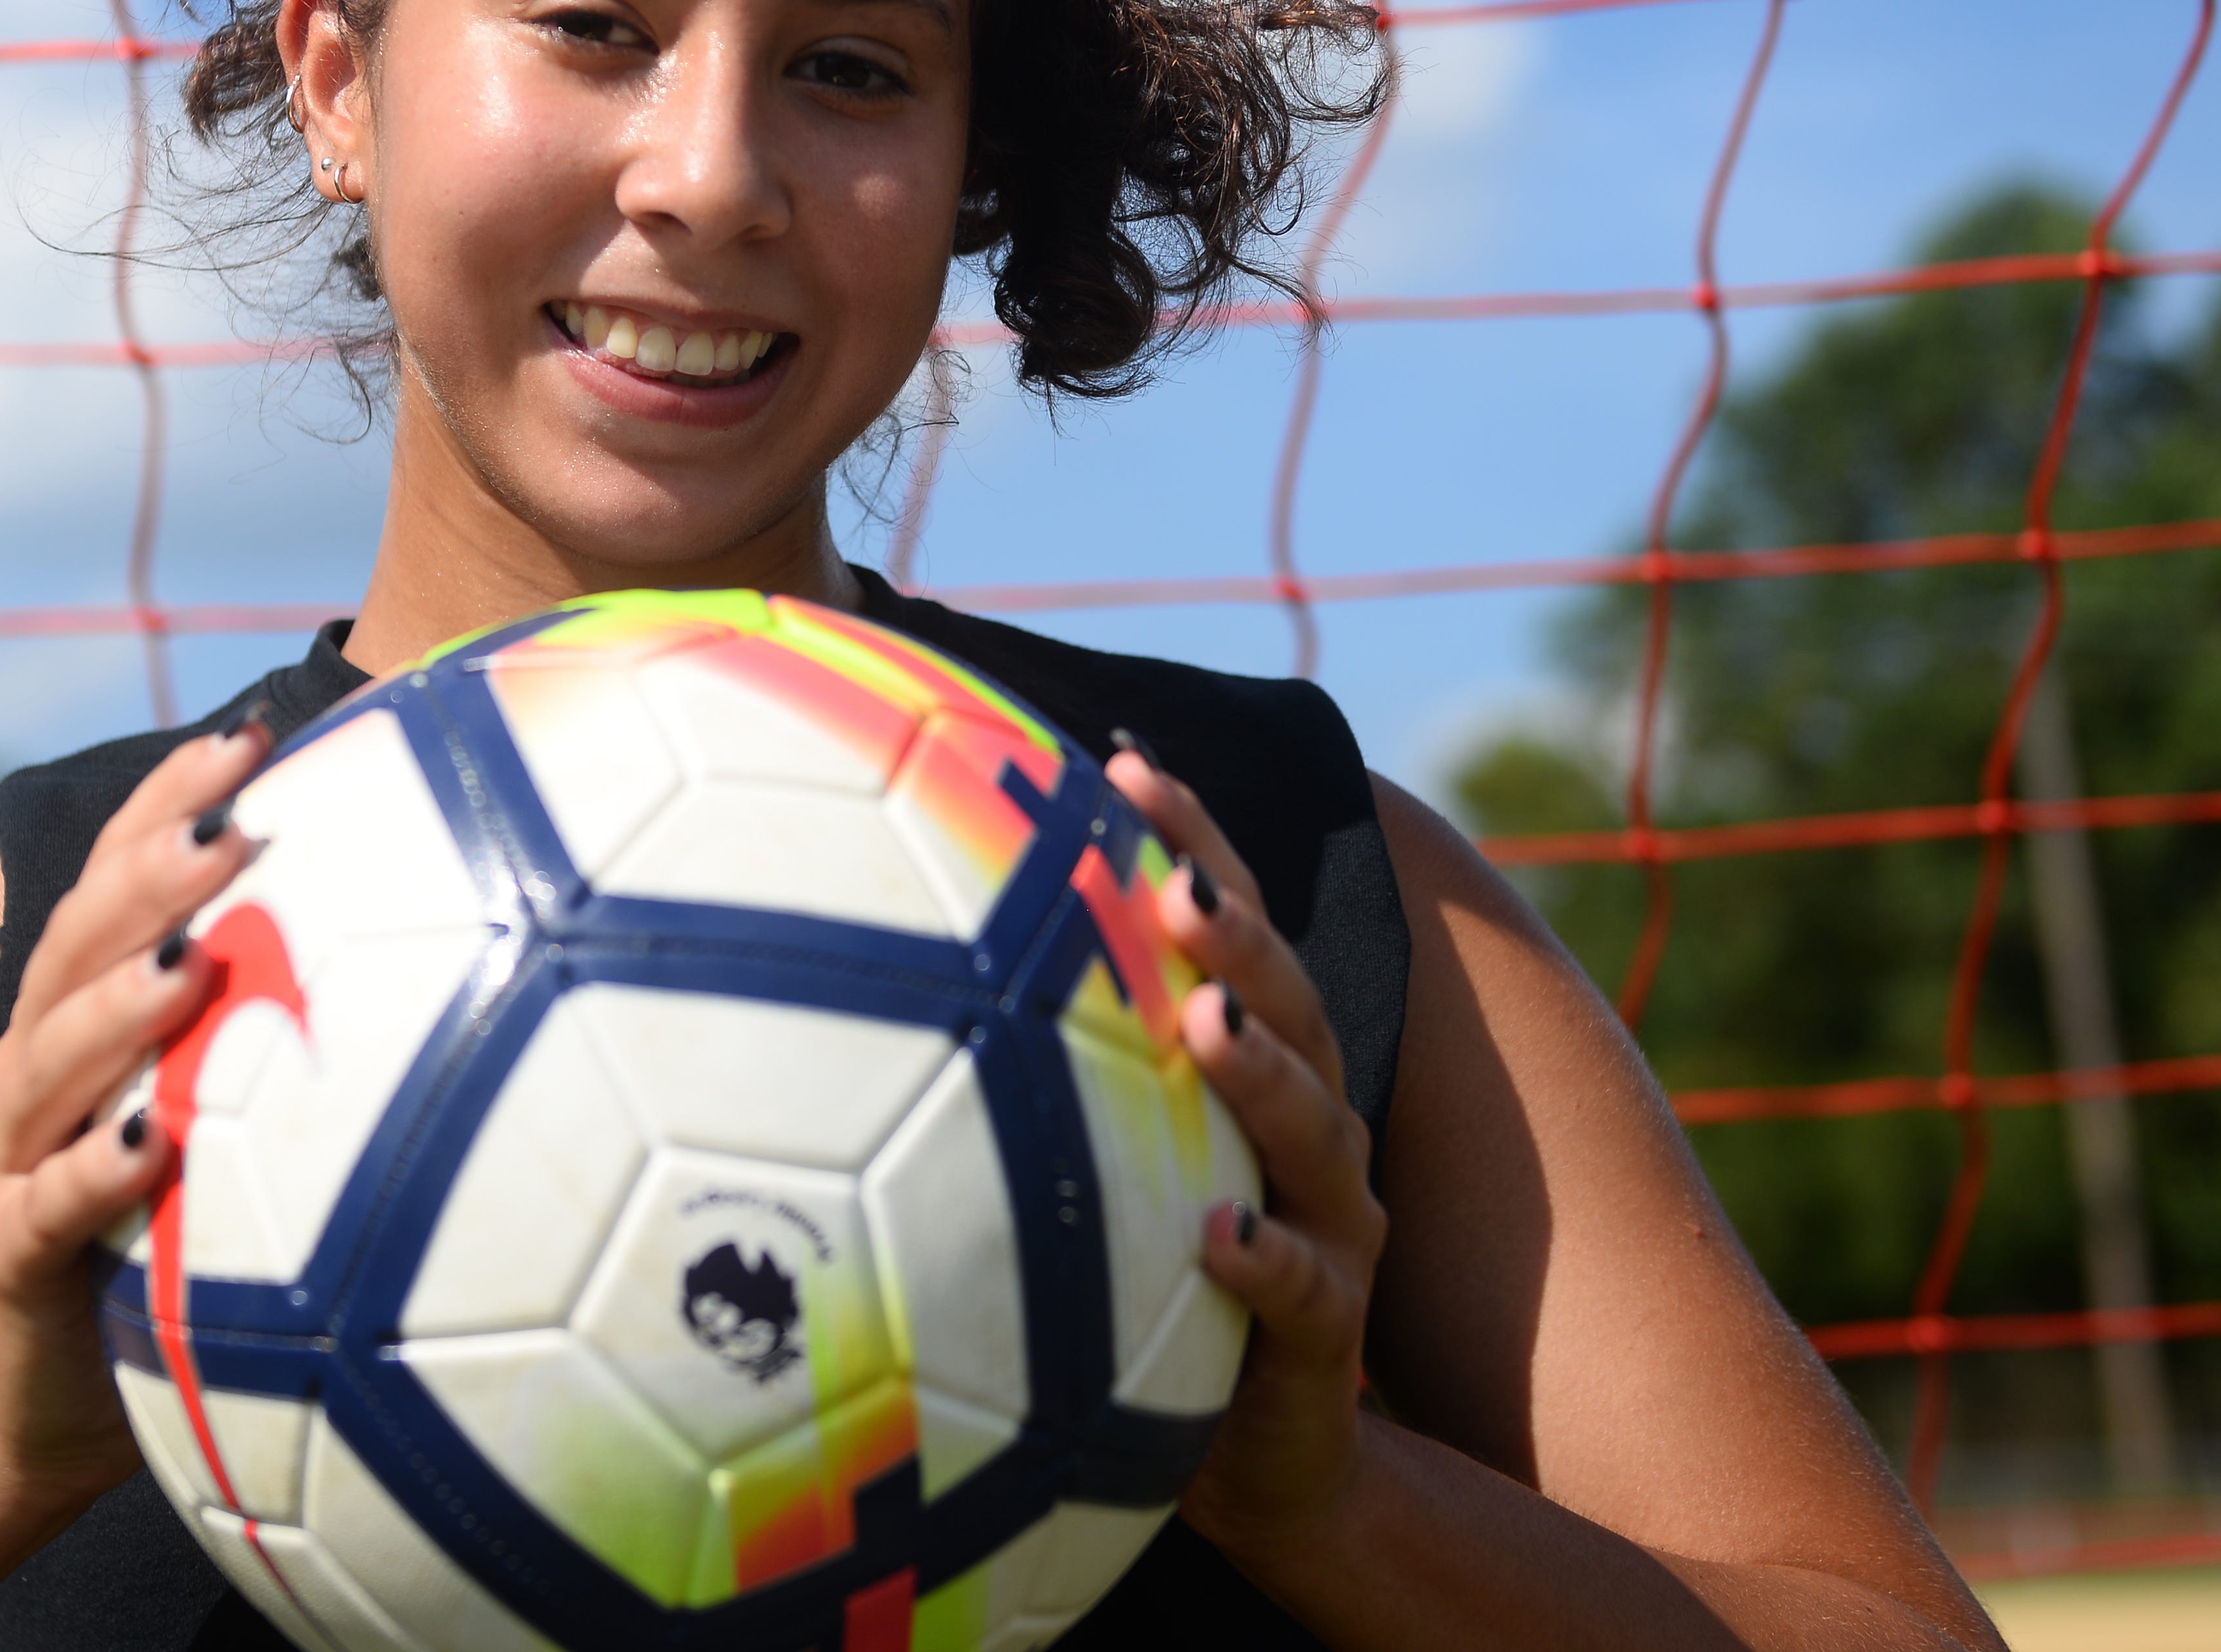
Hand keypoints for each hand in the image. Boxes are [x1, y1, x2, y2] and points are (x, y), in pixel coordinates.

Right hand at [0, 712, 272, 1503]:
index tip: (245, 735)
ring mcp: (12, 1160)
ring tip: (189, 958)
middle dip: (149, 877)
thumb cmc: (165, 1242)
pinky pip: (51, 1205)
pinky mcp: (10, 1257)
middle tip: (231, 825)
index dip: (165, 806)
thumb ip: (271, 1031)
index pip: (114, 885)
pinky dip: (97, 1169)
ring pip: (50, 1062)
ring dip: (118, 1006)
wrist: (46, 1404)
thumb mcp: (224, 1125)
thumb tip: (425, 934)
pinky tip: (152, 1139)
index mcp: (82, 1019)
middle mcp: (34, 1071)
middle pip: (75, 949)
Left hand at [1105, 741, 1389, 1566]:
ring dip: (1265, 1070)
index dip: (1193, 840)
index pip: (1232, 931)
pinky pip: (1300, 1290)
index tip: (1126, 761)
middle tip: (1177, 880)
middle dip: (1241, 934)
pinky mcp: (1323, 1334)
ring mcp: (1330, 1226)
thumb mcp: (1101, 1167)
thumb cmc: (1150, 1288)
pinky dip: (1263, 1258)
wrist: (1259, 1459)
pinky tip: (1214, 1237)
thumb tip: (890, 957)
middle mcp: (1307, 1129)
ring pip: (1315, 1130)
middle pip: (1290, 1004)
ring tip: (1210, 1022)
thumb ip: (1039, 1070)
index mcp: (1254, 1069)